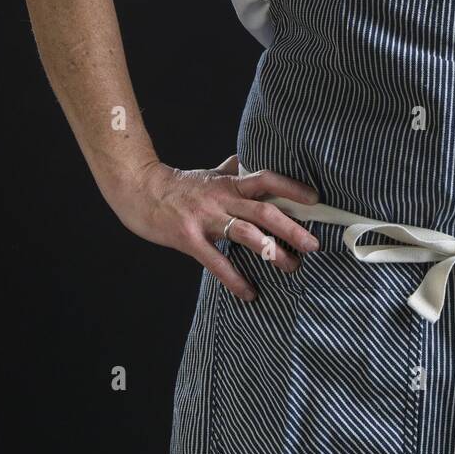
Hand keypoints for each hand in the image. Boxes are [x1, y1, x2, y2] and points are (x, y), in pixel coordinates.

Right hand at [106, 153, 320, 301]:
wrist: (140, 191)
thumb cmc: (179, 185)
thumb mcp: (209, 174)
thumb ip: (231, 170)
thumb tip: (249, 160)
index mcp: (230, 182)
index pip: (266, 179)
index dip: (292, 187)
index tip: (314, 200)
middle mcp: (222, 198)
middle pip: (264, 211)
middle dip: (292, 229)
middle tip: (313, 245)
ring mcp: (206, 219)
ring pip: (247, 235)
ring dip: (272, 253)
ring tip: (291, 267)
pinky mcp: (190, 239)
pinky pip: (217, 262)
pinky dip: (235, 279)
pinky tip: (249, 293)